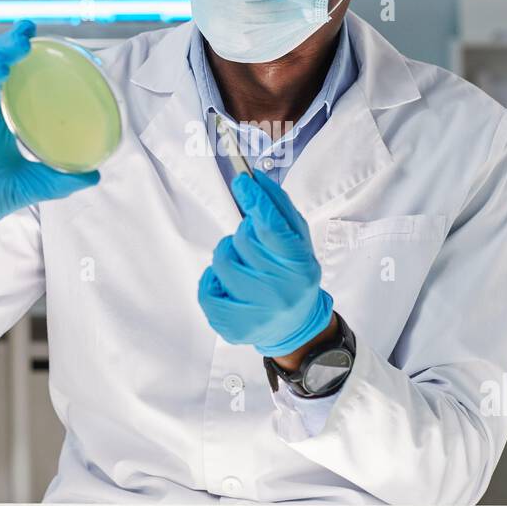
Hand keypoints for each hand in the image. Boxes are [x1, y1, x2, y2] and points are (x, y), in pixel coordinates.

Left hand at [198, 170, 333, 357]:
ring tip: (244, 265)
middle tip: (253, 242)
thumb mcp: (299, 242)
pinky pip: (206, 287)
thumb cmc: (295, 276)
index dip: (255, 200)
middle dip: (244, 233)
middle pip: (244, 240)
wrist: (295, 326)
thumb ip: (280, 209)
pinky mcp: (232, 326)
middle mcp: (279, 292)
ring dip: (228, 254)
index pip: (272, 228)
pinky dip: (213, 279)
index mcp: (300, 268)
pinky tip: (229, 283)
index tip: (243, 182)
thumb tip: (257, 178)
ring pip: (222, 260)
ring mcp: (255, 313)